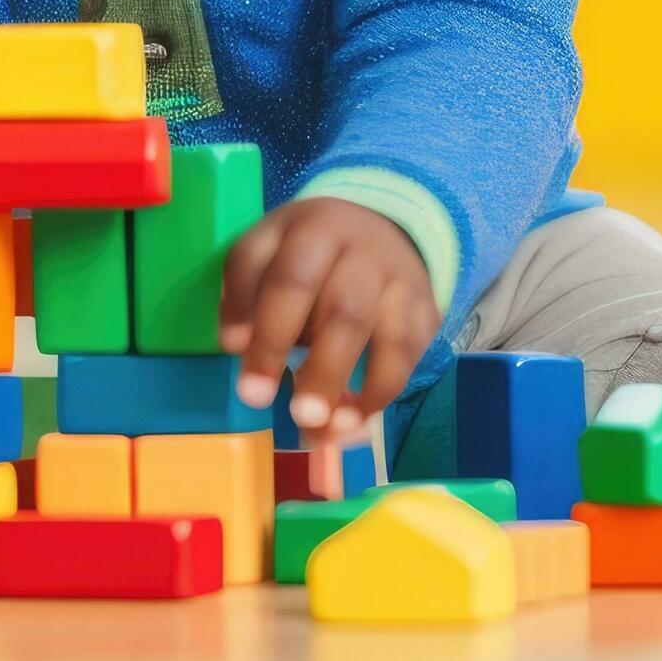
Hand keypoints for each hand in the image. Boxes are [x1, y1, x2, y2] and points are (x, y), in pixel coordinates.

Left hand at [217, 197, 437, 444]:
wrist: (374, 230)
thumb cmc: (304, 253)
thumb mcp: (265, 251)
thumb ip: (243, 293)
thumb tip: (236, 346)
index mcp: (314, 230)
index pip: (291, 281)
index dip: (269, 337)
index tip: (251, 390)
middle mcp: (365, 252)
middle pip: (346, 311)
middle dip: (320, 370)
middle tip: (296, 416)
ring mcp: (402, 283)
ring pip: (389, 339)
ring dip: (358, 392)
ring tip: (322, 431)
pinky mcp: (425, 312)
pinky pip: (408, 361)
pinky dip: (379, 397)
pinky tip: (349, 423)